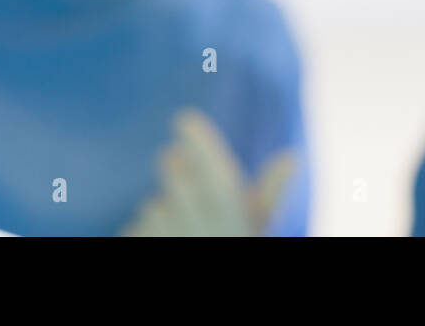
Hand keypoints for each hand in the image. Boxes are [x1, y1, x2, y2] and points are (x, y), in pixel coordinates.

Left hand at [124, 108, 295, 235]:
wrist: (199, 320)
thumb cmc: (231, 247)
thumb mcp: (254, 232)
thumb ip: (269, 195)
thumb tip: (292, 156)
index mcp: (238, 232)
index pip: (219, 183)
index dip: (202, 146)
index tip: (184, 119)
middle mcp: (203, 242)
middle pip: (177, 184)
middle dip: (175, 166)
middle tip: (173, 158)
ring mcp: (167, 247)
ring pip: (153, 211)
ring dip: (161, 212)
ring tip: (178, 231)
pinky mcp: (138, 250)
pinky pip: (132, 233)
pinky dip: (143, 234)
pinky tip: (158, 244)